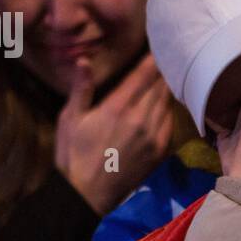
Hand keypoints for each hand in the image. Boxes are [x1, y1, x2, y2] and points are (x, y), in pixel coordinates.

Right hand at [56, 54, 173, 214]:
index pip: (143, 75)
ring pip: (168, 102)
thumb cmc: (73, 154)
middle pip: (160, 86)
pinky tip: (166, 102)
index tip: (159, 45)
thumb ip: (81, 89)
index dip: (153, 58)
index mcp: (117, 108)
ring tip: (171, 73)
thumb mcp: (70, 119)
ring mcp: (154, 136)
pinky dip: (170, 108)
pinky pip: (171, 121)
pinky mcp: (161, 150)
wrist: (87, 195)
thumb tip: (84, 61)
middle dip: (164, 69)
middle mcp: (141, 119)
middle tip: (170, 54)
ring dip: (169, 87)